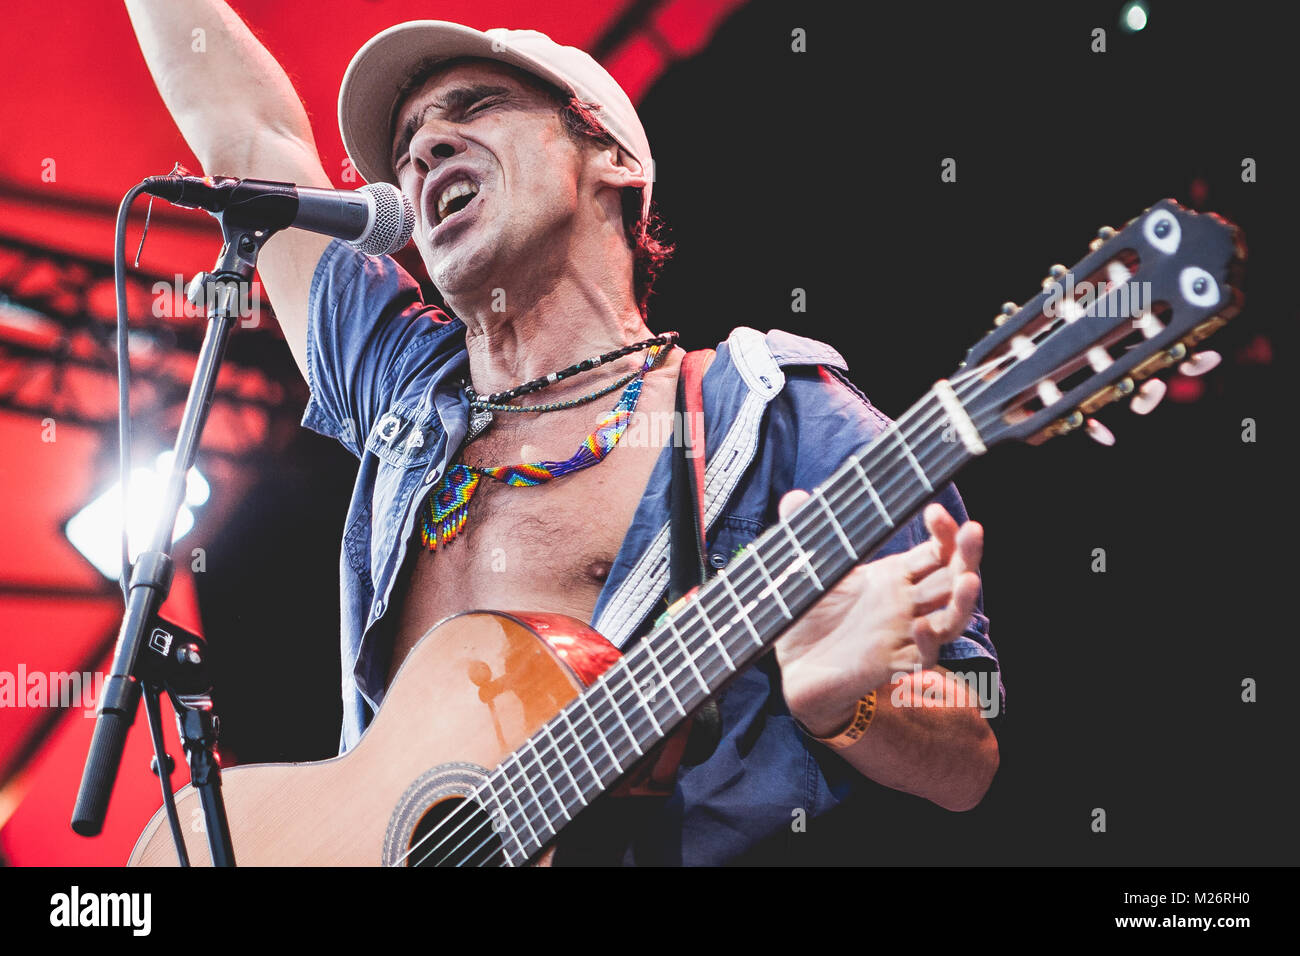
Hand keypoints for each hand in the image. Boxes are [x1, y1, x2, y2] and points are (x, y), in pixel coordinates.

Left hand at [773, 494, 983, 736]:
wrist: (794, 667)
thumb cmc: (808, 617)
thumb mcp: (806, 570)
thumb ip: (804, 532)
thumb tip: (795, 496)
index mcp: (894, 577)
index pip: (933, 551)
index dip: (942, 532)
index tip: (934, 510)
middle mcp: (906, 604)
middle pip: (952, 578)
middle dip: (967, 555)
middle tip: (974, 531)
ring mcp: (903, 635)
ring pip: (951, 618)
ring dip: (963, 600)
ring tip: (970, 579)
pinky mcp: (891, 664)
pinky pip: (922, 656)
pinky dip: (927, 642)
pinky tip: (923, 625)